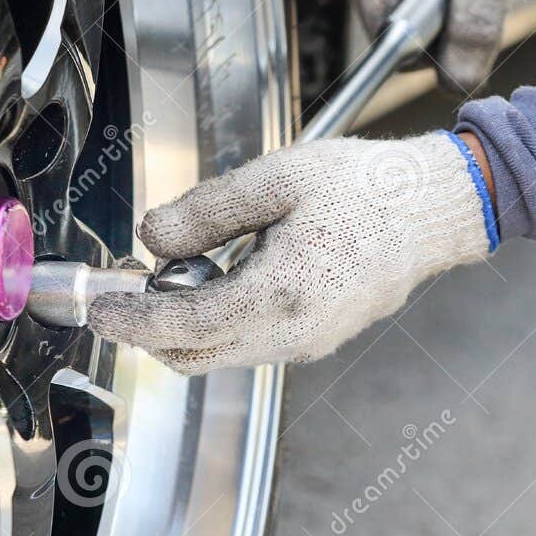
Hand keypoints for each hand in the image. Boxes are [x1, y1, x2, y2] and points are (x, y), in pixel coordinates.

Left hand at [88, 133, 494, 374]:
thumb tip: (153, 237)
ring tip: (194, 264)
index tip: (100, 309)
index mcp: (280, 294)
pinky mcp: (316, 341)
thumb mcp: (278, 179)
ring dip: (189, 323)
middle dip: (152, 327)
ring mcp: (307, 344)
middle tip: (134, 284)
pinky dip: (221, 322)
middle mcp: (293, 334)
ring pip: (221, 354)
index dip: (131, 321)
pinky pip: (251, 344)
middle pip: (194, 356)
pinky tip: (227, 275)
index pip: (182, 327)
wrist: (434, 210)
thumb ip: (207, 211)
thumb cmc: (367, 189)